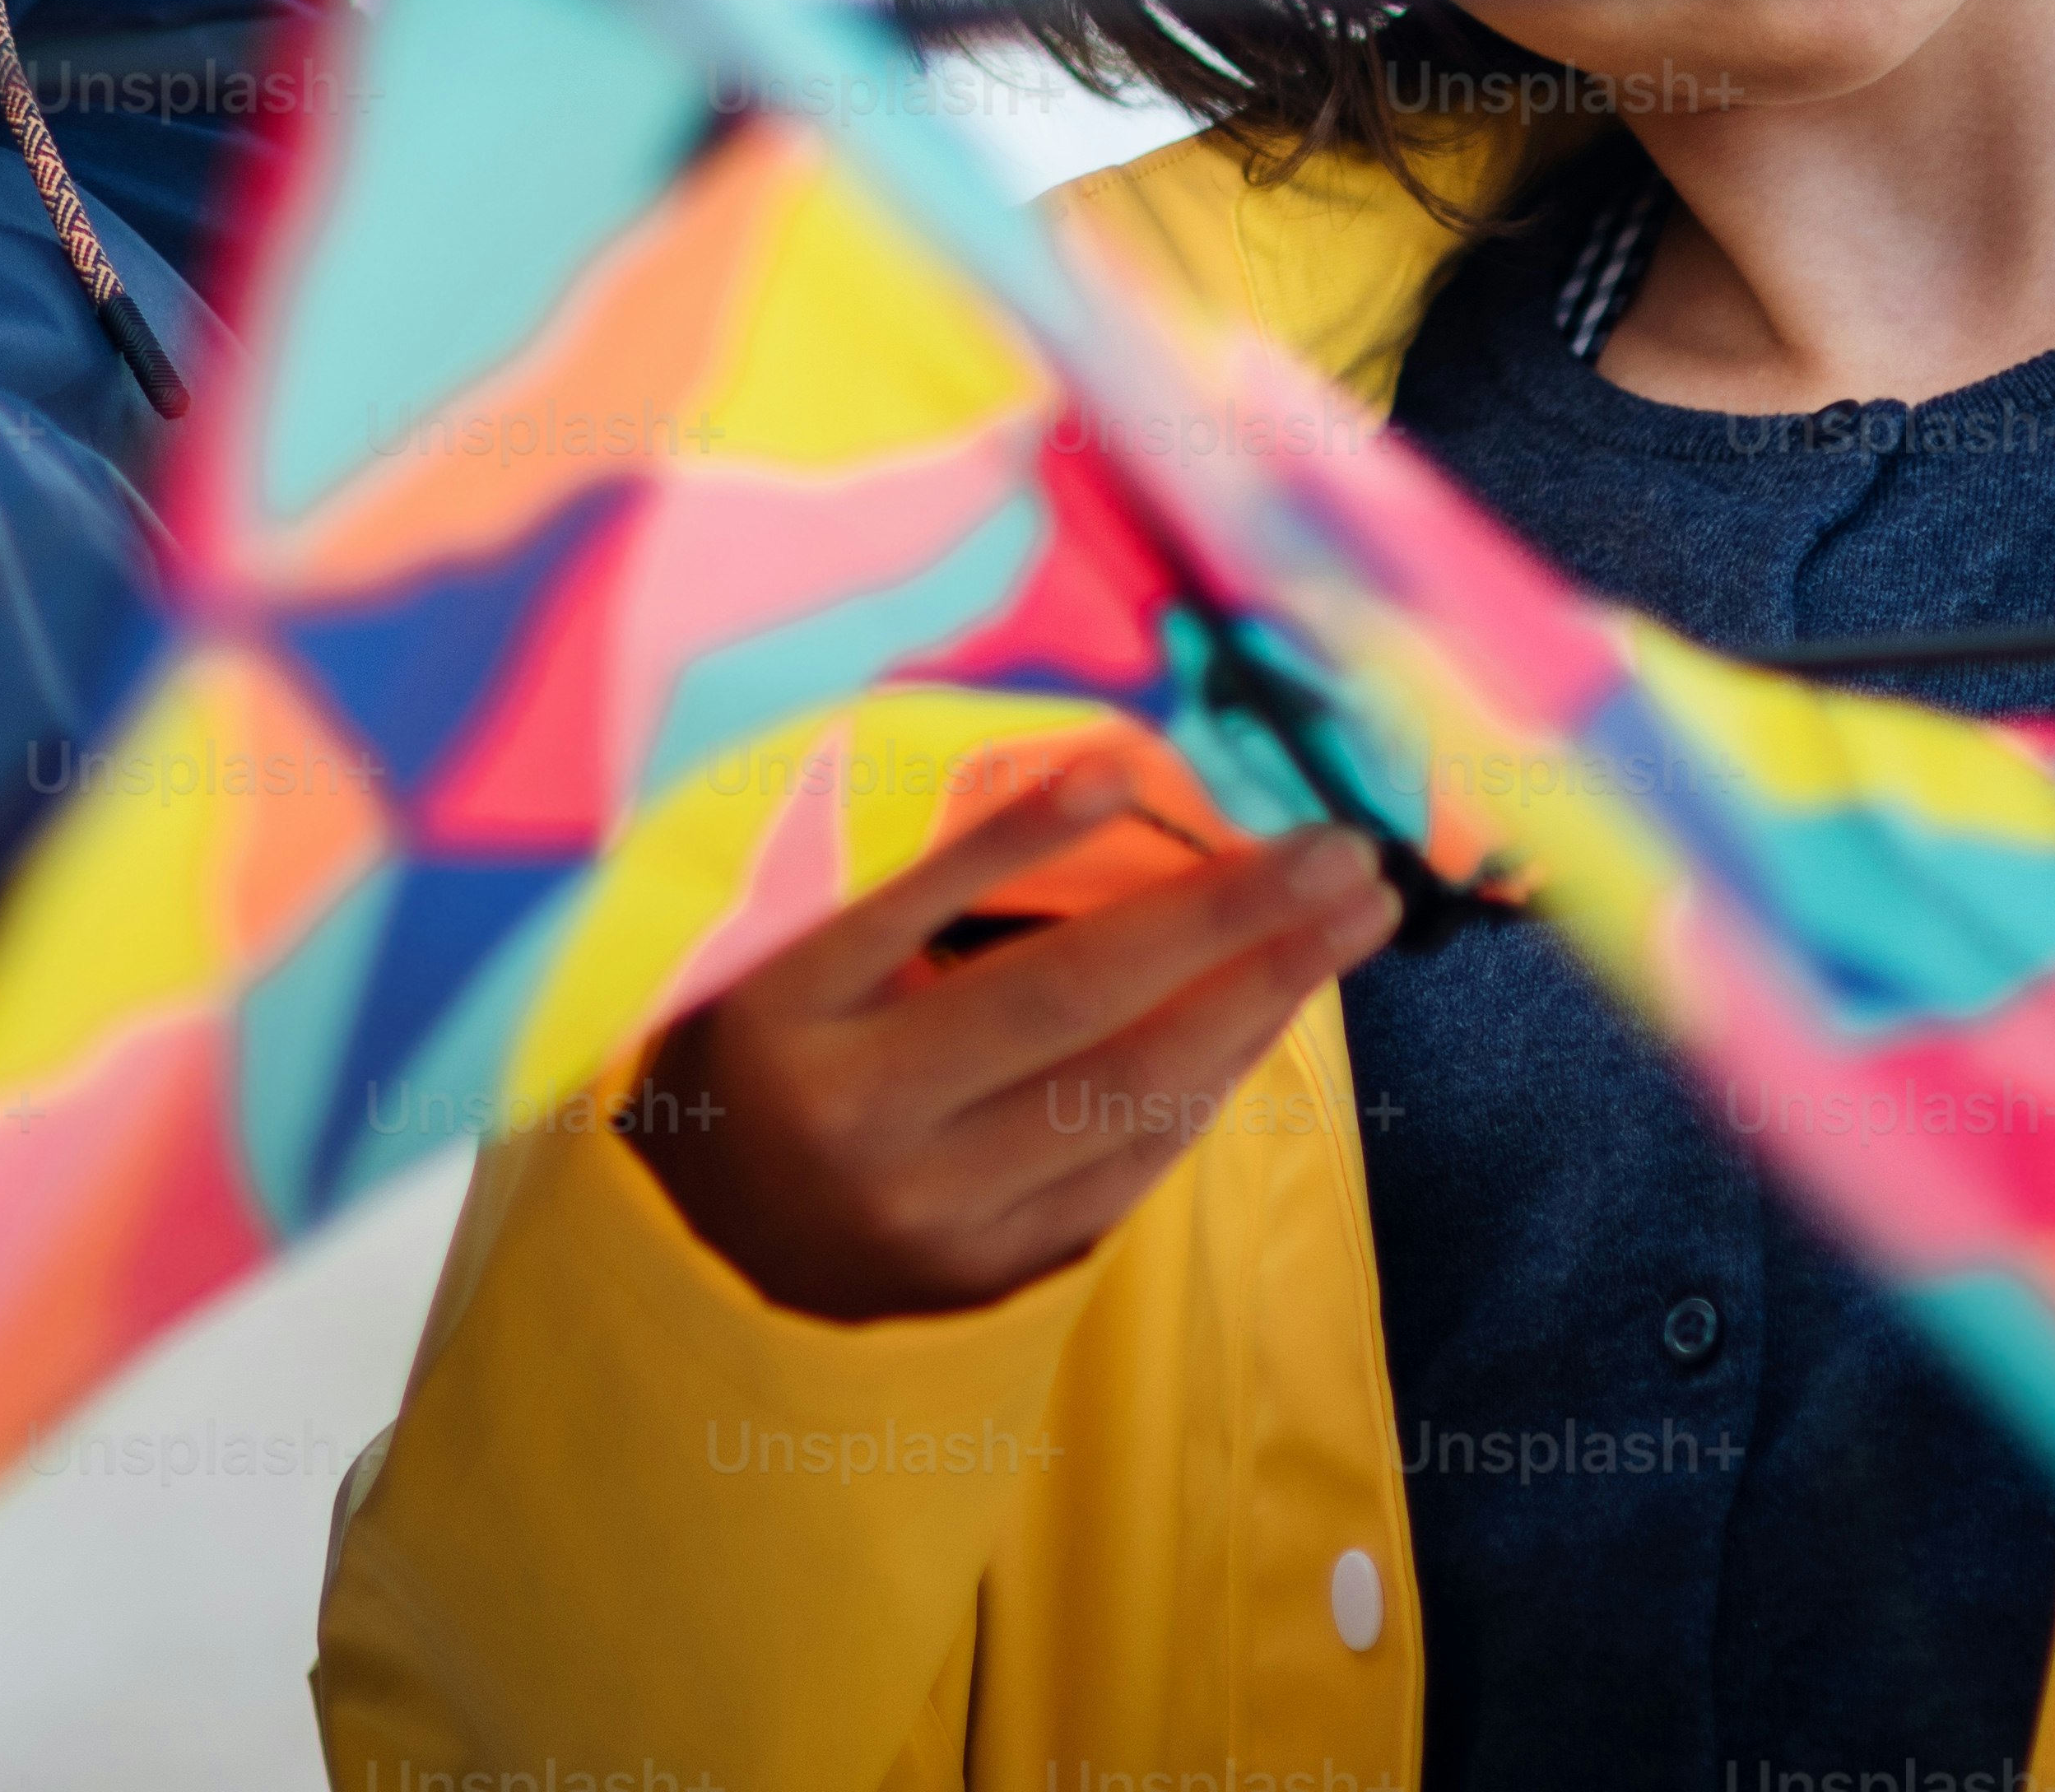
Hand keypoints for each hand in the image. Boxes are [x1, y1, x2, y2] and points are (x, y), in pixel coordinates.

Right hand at [630, 750, 1396, 1323]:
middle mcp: (865, 1124)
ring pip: (1128, 1099)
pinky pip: (1131, 1171)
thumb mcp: (798, 949)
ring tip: (1341, 924)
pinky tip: (1270, 1013)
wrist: (708, 1241)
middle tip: (1346, 859)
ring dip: (1256, 1004)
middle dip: (1233, 926)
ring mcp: (935, 1215)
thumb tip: (1104, 778)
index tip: (1187, 789)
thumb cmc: (769, 1052)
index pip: (955, 921)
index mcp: (796, 1020)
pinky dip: (1211, 1084)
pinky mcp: (990, 1276)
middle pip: (1079, 1010)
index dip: (1070, 853)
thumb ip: (934, 876)